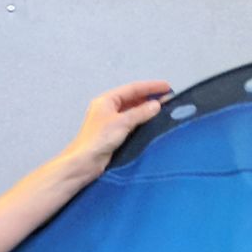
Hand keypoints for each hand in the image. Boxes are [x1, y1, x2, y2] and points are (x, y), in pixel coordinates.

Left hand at [55, 80, 173, 181]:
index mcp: (106, 100)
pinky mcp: (113, 135)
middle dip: (150, 97)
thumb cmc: (97, 140)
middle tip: (168, 99)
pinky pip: (131, 124)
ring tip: (164, 109)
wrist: (83, 164)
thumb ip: (140, 112)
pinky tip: (152, 123)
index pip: (132, 89)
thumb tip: (156, 105)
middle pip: (132, 99)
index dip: (150, 87)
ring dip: (146, 110)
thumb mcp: (122, 122)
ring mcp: (110, 122)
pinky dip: (141, 121)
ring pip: (132, 111)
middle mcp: (108, 109)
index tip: (167, 87)